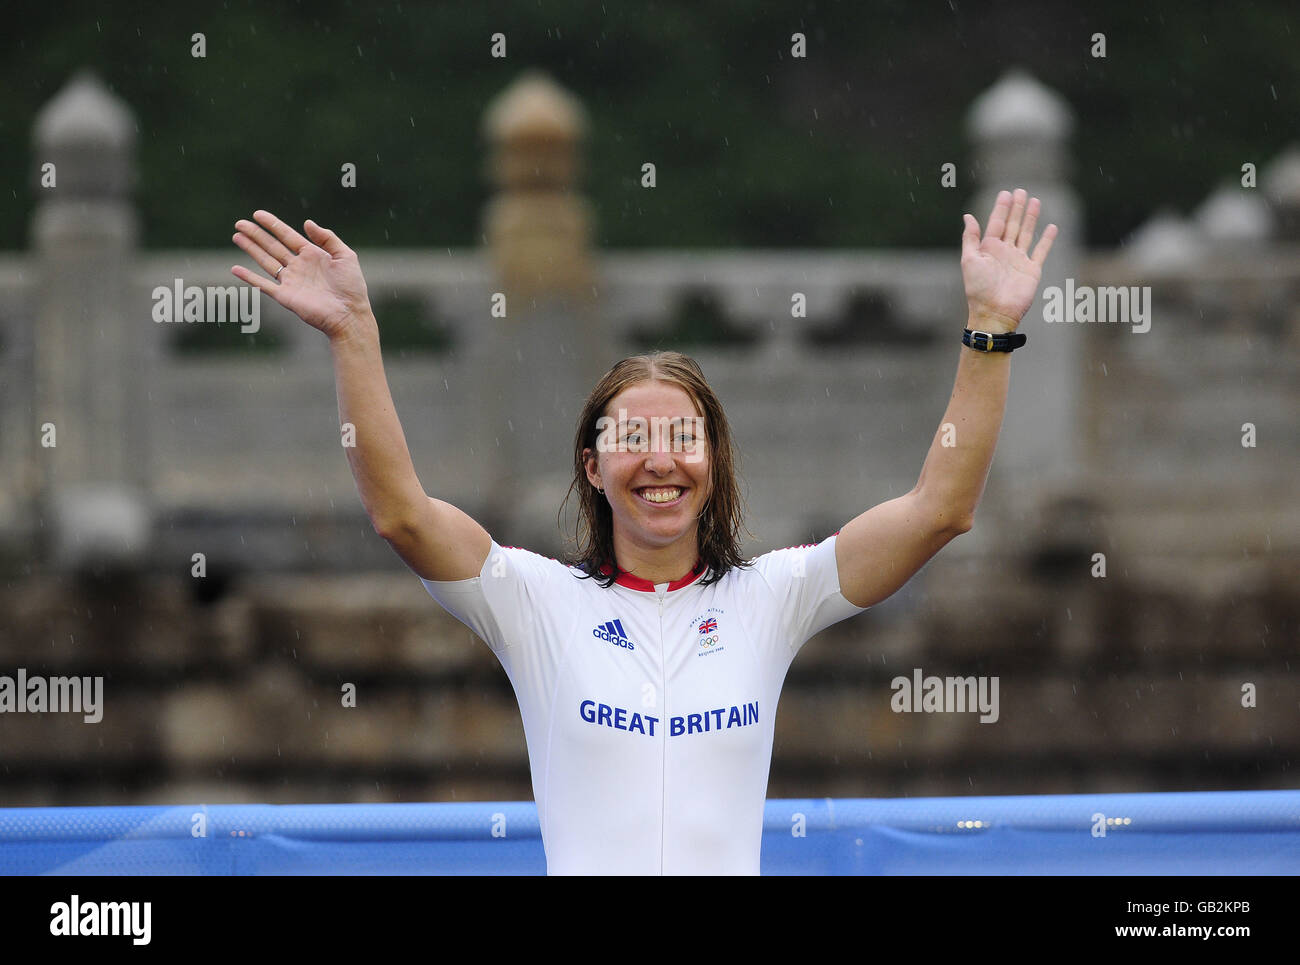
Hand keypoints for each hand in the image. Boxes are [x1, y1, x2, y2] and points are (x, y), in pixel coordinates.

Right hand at [231, 211, 371, 338]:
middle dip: (256, 234)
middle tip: (239, 223)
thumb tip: (306, 222)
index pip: (287, 235)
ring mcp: (291, 281)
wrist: (350, 314)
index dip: (272, 224)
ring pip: (266, 261)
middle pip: (272, 246)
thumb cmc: (352, 287)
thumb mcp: (345, 256)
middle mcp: (299, 266)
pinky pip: (263, 285)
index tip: (257, 214)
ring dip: (251, 249)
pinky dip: (249, 277)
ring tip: (237, 236)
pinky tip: (235, 269)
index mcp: (312, 255)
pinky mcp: (286, 296)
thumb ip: (327, 238)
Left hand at [960, 188, 1056, 332]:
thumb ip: (970, 238)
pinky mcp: (1032, 270)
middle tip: (1021, 191)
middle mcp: (1004, 252)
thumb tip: (967, 216)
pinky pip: (1041, 251)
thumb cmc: (978, 289)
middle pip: (1012, 225)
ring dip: (1031, 218)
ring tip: (1035, 201)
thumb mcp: (969, 260)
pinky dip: (1047, 239)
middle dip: (1016, 208)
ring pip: (1026, 233)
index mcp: (989, 249)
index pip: (996, 223)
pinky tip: (1051, 227)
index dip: (1001, 208)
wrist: (994, 312)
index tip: (1005, 193)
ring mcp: (1019, 260)